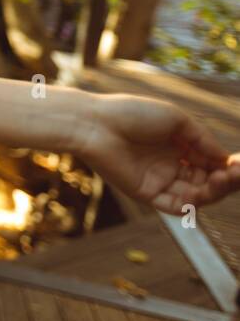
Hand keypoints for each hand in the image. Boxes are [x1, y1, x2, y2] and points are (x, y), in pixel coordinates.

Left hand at [74, 93, 239, 215]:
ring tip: (219, 180)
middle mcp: (170, 165)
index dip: (228, 166)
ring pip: (196, 196)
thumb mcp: (176, 120)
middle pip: (207, 182)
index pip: (211, 163)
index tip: (239, 165)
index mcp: (178, 146)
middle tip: (233, 174)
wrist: (96, 123)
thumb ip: (203, 139)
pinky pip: (174, 206)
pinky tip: (199, 193)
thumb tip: (225, 159)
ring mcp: (159, 180)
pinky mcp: (146, 193)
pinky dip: (190, 204)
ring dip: (213, 192)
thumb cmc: (132, 114)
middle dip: (225, 181)